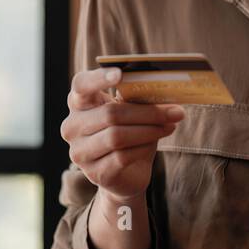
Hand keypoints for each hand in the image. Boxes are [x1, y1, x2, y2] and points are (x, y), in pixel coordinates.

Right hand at [60, 66, 184, 203]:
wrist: (125, 175)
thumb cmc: (128, 134)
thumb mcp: (131, 112)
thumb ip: (137, 99)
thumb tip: (162, 89)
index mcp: (79, 104)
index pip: (81, 85)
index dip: (98, 78)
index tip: (120, 74)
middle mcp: (72, 127)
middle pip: (110, 114)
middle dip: (147, 112)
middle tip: (175, 111)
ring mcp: (80, 152)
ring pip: (117, 136)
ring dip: (149, 130)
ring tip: (170, 126)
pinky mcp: (95, 172)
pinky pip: (122, 156)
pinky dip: (143, 147)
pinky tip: (155, 142)